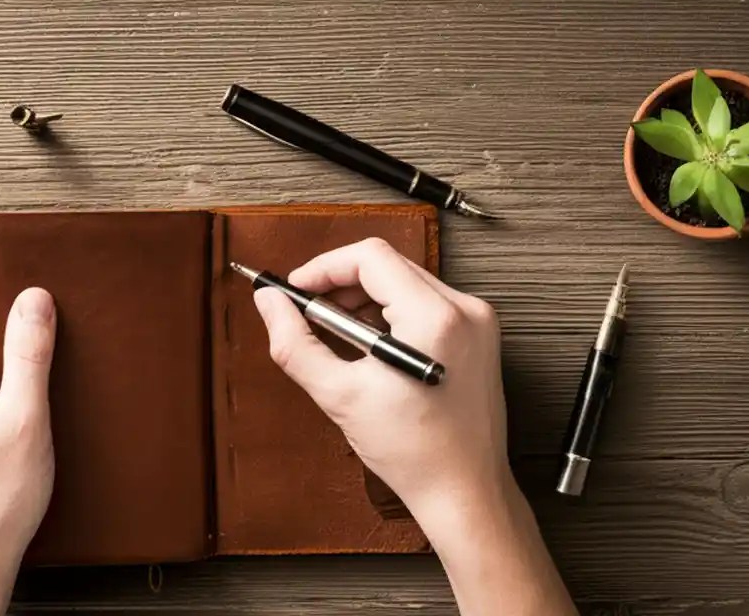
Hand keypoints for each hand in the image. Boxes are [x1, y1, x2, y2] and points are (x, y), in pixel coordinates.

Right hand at [251, 237, 508, 536]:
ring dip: (364, 298)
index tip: (297, 289)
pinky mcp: (478, 336)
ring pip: (406, 281)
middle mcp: (464, 309)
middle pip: (388, 265)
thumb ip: (295, 342)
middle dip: (341, 283)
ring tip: (337, 334)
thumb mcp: (339, 395)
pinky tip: (369, 346)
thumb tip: (269, 302)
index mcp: (434, 317)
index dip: (325, 267)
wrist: (464, 492)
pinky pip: (425, 303)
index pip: (370, 257)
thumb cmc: (413, 452)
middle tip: (308, 312)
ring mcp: (477, 322)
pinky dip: (390, 314)